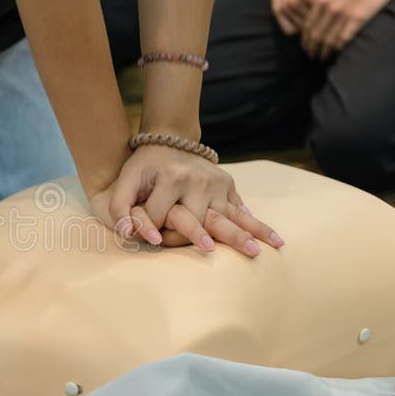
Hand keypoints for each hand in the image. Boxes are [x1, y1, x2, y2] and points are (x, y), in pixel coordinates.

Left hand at [87, 144, 284, 256]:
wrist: (168, 139)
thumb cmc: (143, 167)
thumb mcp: (126, 180)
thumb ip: (119, 206)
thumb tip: (127, 234)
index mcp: (172, 178)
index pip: (164, 218)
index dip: (154, 231)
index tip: (152, 240)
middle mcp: (199, 180)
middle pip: (202, 222)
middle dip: (208, 240)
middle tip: (229, 256)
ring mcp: (217, 183)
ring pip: (228, 217)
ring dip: (245, 236)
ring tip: (258, 254)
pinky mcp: (228, 185)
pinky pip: (242, 209)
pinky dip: (257, 225)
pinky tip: (275, 240)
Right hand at [270, 0, 333, 34]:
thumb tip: (344, 16)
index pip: (322, 19)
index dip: (328, 25)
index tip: (332, 27)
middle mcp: (296, 1)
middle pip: (311, 26)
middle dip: (317, 29)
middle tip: (323, 30)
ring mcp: (285, 6)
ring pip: (299, 29)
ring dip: (306, 30)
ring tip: (313, 26)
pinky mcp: (277, 10)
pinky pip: (288, 30)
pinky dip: (295, 30)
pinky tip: (301, 24)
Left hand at [301, 0, 394, 60]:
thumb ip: (323, 1)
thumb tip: (316, 15)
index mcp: (322, 1)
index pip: (308, 26)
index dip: (305, 39)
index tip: (306, 47)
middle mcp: (330, 9)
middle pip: (315, 35)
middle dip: (312, 48)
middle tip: (312, 56)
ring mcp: (343, 14)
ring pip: (328, 40)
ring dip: (324, 51)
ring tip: (322, 57)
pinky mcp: (357, 18)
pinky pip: (344, 38)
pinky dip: (338, 47)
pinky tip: (336, 52)